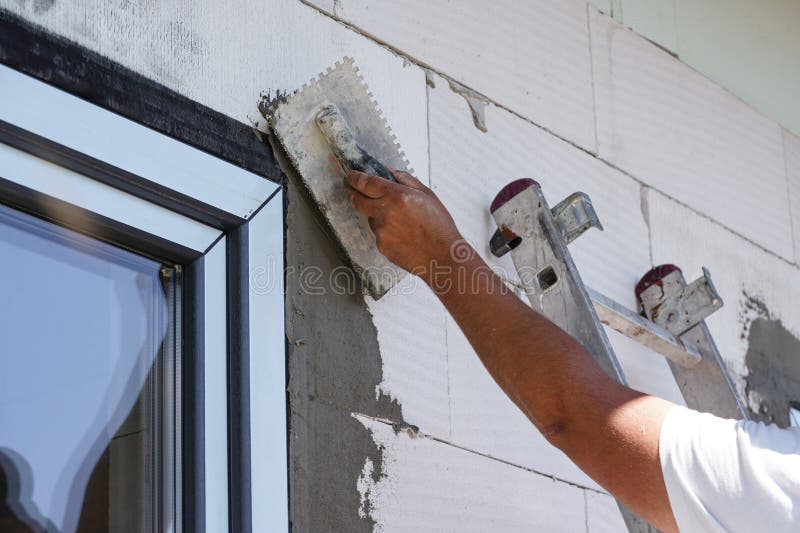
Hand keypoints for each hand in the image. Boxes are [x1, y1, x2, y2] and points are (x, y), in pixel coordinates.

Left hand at [347, 168, 462, 281]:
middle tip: (355, 192)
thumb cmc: (439, 227)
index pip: (366, 183)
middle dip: (353, 194)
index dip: (355, 177)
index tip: (352, 176)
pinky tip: (402, 235)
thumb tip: (389, 171)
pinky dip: (386, 231)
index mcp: (397, 196)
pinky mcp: (381, 246)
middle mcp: (385, 212)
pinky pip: (378, 234)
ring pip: (370, 218)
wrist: (441, 257)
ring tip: (401, 222)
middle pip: (357, 200)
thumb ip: (406, 180)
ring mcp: (381, 231)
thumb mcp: (427, 195)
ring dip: (377, 216)